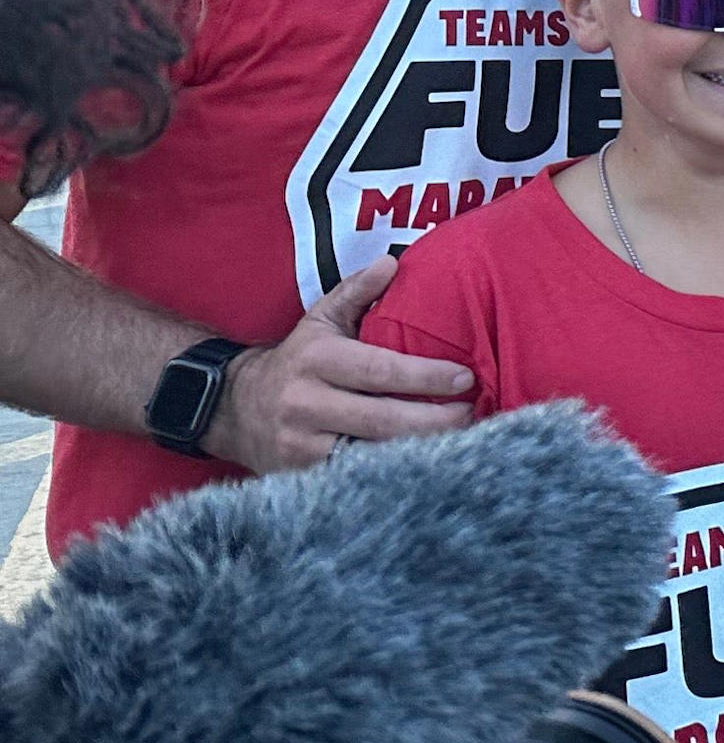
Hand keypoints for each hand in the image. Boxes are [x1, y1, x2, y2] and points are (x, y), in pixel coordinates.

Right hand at [203, 258, 473, 473]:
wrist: (231, 409)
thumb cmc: (297, 359)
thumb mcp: (319, 320)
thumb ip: (356, 291)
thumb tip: (392, 263)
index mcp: (316, 359)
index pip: (379, 371)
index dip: (425, 377)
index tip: (465, 378)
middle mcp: (305, 403)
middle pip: (380, 420)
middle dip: (433, 421)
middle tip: (472, 414)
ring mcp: (300, 445)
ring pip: (369, 456)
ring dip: (419, 453)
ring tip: (461, 443)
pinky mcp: (299, 476)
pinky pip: (352, 479)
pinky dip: (390, 475)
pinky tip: (424, 467)